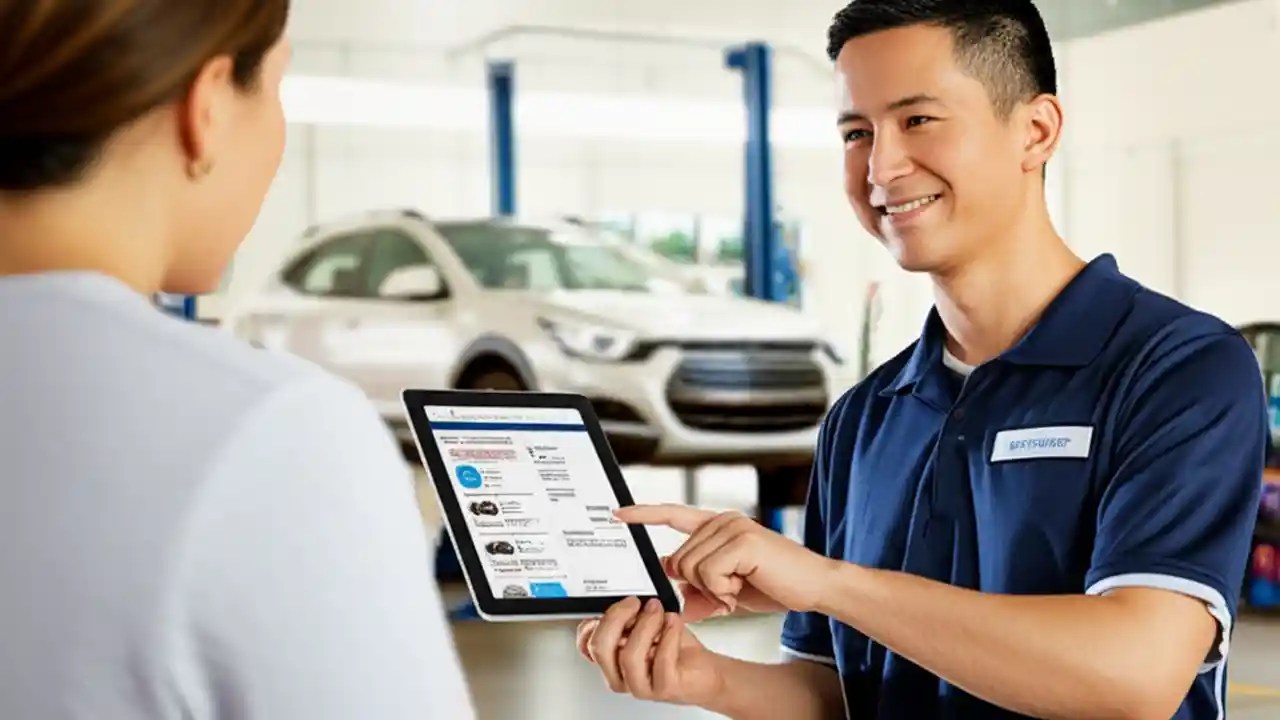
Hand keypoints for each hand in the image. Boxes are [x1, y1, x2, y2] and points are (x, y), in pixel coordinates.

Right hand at [576, 596, 724, 706]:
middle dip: (616, 617)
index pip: (586, 644)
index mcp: (612, 660)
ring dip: (646, 624)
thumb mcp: (646, 625)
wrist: (706, 671)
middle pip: (600, 648)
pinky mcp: (664, 689)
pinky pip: (661, 660)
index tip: (617, 602)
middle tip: (635, 602)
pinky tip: (673, 623)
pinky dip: (668, 634)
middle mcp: (621, 676)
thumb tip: (624, 602)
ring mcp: (641, 686)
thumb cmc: (675, 648)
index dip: (595, 620)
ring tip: (659, 612)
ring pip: (629, 655)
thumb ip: (630, 617)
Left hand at [617, 504, 835, 614]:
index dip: (644, 515)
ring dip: (714, 590)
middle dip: (700, 587)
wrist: (814, 587)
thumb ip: (696, 585)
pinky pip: (708, 573)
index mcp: (717, 526)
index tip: (617, 514)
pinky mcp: (742, 540)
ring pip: (690, 568)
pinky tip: (745, 585)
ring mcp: (732, 526)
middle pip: (678, 559)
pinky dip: (723, 590)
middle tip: (730, 593)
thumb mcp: (726, 589)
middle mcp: (723, 520)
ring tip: (740, 588)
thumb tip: (667, 589)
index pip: (673, 515)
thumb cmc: (774, 585)